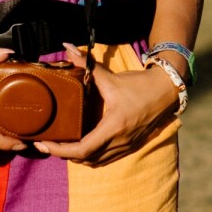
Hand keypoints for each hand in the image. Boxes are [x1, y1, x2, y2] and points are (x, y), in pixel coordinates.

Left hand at [35, 45, 179, 164]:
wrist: (167, 90)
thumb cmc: (140, 85)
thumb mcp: (111, 77)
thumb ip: (87, 65)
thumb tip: (67, 48)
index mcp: (114, 126)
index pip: (83, 149)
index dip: (61, 150)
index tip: (44, 144)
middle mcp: (121, 141)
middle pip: (86, 160)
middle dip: (64, 155)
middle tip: (46, 144)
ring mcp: (127, 146)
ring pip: (97, 162)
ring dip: (77, 158)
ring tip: (60, 147)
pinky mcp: (131, 146)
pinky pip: (107, 159)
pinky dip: (91, 158)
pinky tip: (81, 147)